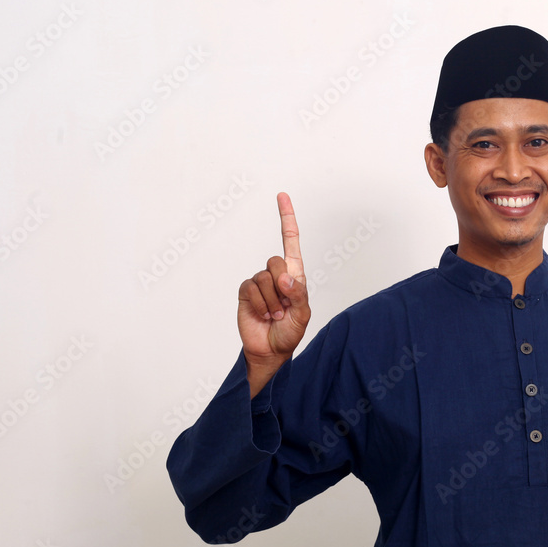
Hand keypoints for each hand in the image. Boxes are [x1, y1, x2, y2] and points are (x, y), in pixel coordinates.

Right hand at [238, 192, 310, 395]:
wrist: (270, 350)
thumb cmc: (290, 331)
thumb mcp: (302, 314)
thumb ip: (298, 293)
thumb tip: (286, 276)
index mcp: (295, 274)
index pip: (290, 241)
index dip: (286, 218)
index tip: (281, 196)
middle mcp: (276, 274)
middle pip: (276, 261)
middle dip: (282, 285)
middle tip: (285, 306)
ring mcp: (259, 282)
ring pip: (263, 278)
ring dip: (271, 301)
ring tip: (275, 315)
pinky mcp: (245, 291)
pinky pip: (250, 288)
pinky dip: (259, 304)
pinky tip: (263, 315)